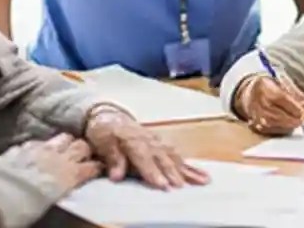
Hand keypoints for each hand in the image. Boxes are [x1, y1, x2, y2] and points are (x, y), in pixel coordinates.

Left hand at [19, 134, 103, 192]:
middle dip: (84, 150)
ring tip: (63, 148)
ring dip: (66, 142)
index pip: (91, 167)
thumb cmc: (27, 207)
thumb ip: (62, 188)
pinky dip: (42, 146)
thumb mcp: (51, 200)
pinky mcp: (24, 147)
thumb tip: (64, 186)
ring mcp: (41, 149)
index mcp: (70, 174)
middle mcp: (59, 158)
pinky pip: (39, 142)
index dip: (96, 167)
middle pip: (81, 146)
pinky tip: (37, 152)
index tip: (98, 168)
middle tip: (83, 155)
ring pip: (63, 137)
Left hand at [84, 108, 209, 189]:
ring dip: (187, 169)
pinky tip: (199, 174)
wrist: (110, 117)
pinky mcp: (162, 144)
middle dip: (172, 173)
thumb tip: (116, 176)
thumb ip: (112, 159)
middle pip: (163, 158)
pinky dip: (190, 165)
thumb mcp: (102, 143)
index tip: (161, 184)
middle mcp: (149, 141)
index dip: (153, 172)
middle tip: (179, 186)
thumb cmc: (105, 132)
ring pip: (175, 157)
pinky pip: (178, 155)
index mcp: (133, 140)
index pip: (144, 158)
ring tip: (201, 180)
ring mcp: (158, 142)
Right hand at [237, 74, 303, 135]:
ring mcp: (256, 115)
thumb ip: (297, 93)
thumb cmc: (269, 88)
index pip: (284, 100)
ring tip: (294, 122)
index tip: (301, 111)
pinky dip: (280, 129)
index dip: (295, 108)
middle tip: (299, 119)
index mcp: (266, 89)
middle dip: (293, 119)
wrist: (250, 93)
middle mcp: (260, 103)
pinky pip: (271, 130)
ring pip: (276, 125)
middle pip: (280, 116)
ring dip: (287, 126)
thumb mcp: (282, 83)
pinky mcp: (256, 125)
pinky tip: (285, 126)